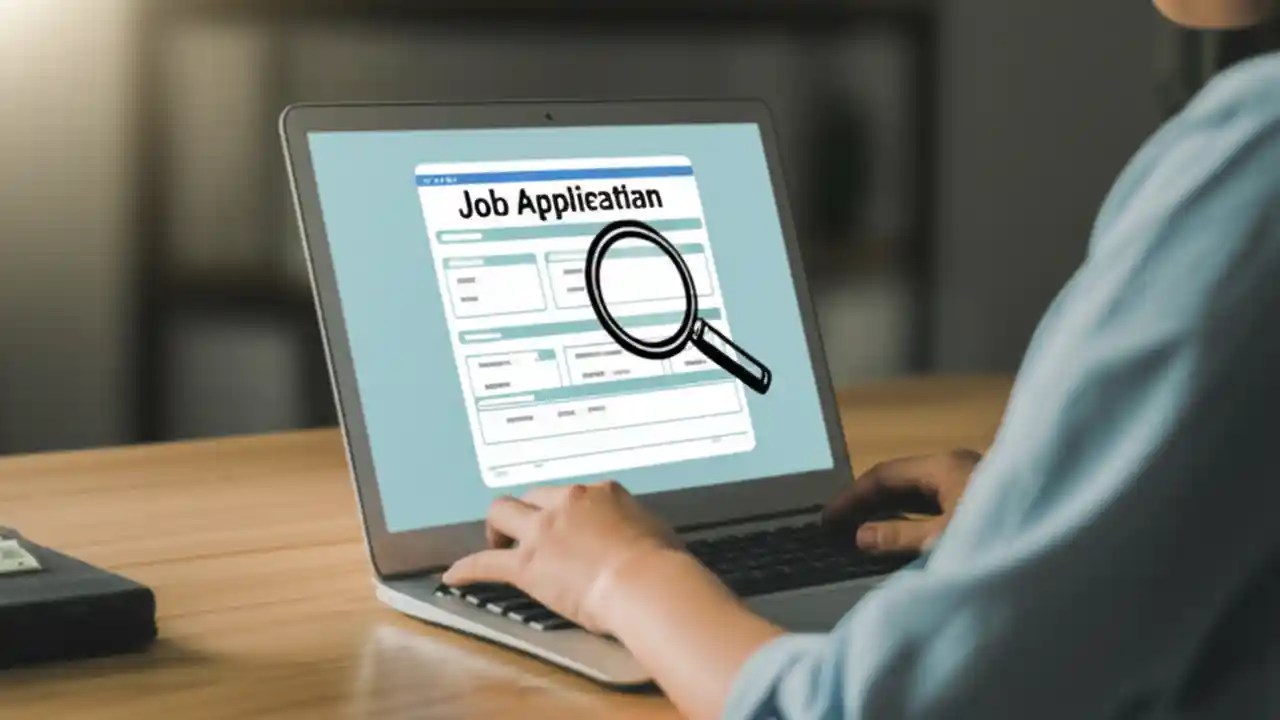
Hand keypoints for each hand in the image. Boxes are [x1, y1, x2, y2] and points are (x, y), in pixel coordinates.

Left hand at [443, 480, 687, 633]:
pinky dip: (467, 568)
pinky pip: (485, 562)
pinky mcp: (526, 564)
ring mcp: (543, 531)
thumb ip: (635, 526)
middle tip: (526, 533)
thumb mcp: (655, 530)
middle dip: (527, 513)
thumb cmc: (661, 563)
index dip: (566, 511)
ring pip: (502, 513)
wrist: (644, 582)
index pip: (572, 495)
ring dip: (497, 526)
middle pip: (533, 497)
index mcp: (599, 493)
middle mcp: (566, 503)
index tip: (566, 526)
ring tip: (494, 542)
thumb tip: (637, 537)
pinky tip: (454, 576)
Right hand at [822, 449, 980, 553]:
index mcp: (942, 465)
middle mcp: (953, 465)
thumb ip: (899, 535)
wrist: (1055, 552)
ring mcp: (968, 481)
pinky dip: (911, 515)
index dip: (853, 495)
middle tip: (839, 524)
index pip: (884, 474)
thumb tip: (860, 535)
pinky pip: (933, 502)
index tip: (828, 517)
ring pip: (917, 491)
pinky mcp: (980, 500)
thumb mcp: (941, 538)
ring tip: (861, 529)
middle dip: (868, 501)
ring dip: (889, 509)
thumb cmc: (995, 534)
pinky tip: (900, 531)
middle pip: (900, 479)